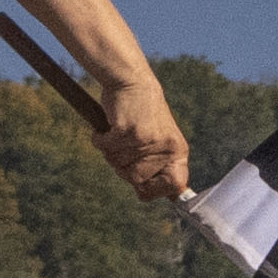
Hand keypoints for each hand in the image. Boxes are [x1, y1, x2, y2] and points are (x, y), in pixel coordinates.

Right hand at [95, 71, 191, 203]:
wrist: (132, 81)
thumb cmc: (144, 113)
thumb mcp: (160, 139)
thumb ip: (158, 166)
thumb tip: (153, 196)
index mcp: (178, 151)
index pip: (175, 185)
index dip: (156, 191)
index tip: (142, 189)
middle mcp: (165, 147)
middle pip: (135, 179)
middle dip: (122, 167)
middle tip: (122, 148)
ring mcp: (145, 139)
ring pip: (116, 163)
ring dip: (110, 150)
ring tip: (117, 132)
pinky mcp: (125, 130)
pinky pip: (104, 147)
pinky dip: (99, 139)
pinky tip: (106, 127)